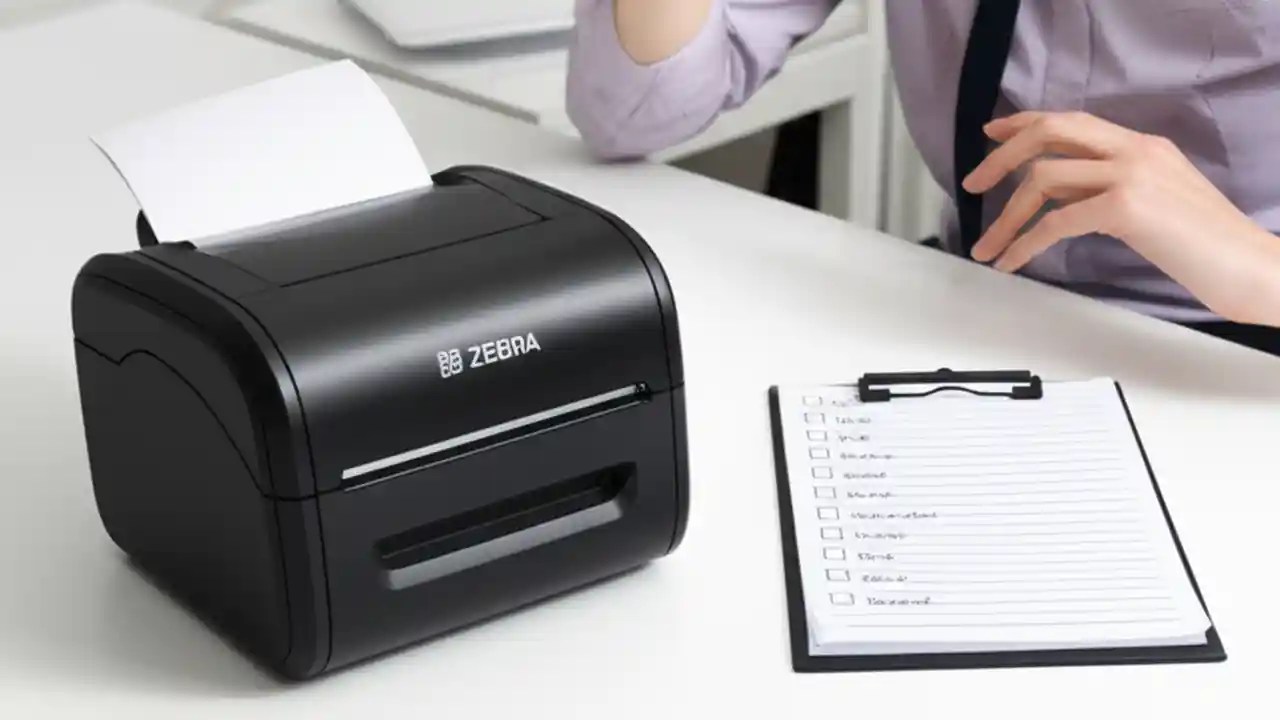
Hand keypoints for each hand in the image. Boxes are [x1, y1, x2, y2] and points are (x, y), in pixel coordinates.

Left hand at [963, 111, 1279, 326]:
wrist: (1248, 266)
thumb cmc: (1204, 247)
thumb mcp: (1153, 203)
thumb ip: (1107, 189)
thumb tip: (1058, 194)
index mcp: (1142, 145)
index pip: (1071, 120)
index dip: (1025, 124)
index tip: (993, 135)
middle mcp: (1135, 150)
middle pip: (1050, 132)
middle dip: (1001, 157)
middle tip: (972, 185)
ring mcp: (1130, 174)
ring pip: (1043, 178)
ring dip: (1006, 217)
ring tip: (986, 247)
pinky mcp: (1126, 206)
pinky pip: (1055, 220)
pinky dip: (1024, 242)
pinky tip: (1011, 261)